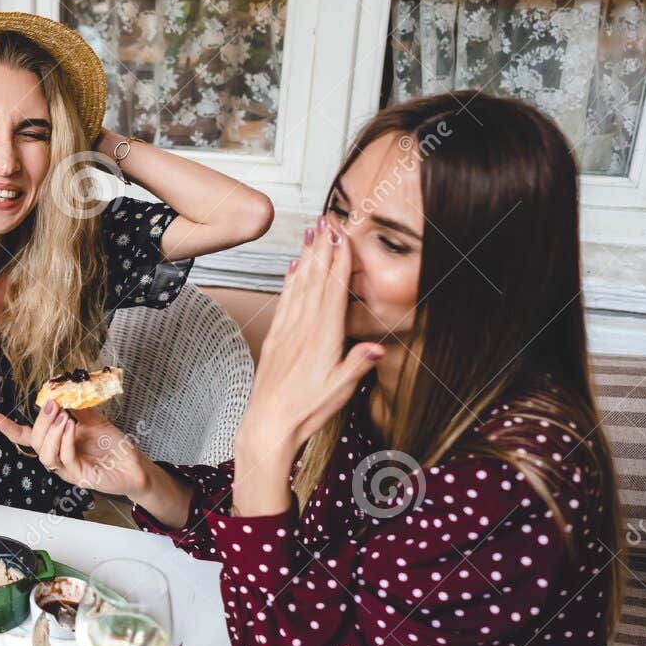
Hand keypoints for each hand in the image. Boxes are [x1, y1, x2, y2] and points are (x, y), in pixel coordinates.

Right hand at [0, 401, 151, 496]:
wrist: (133, 464)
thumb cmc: (113, 445)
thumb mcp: (92, 419)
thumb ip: (75, 406)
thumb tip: (61, 389)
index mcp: (56, 441)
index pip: (25, 435)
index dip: (7, 426)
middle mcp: (57, 456)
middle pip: (35, 443)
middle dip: (40, 422)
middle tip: (52, 405)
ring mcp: (67, 468)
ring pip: (45, 454)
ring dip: (51, 433)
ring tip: (63, 418)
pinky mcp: (79, 476)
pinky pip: (64, 460)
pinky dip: (65, 443)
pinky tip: (72, 430)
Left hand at [239, 216, 383, 461]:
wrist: (267, 425)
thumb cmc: (306, 411)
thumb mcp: (339, 392)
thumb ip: (356, 366)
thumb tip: (378, 349)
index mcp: (322, 338)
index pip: (332, 291)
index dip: (338, 261)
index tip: (342, 234)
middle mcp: (302, 329)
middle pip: (314, 280)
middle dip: (322, 248)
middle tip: (326, 220)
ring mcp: (286, 332)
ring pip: (298, 286)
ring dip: (306, 257)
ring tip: (311, 233)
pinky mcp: (275, 339)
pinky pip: (284, 301)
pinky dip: (290, 280)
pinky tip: (292, 268)